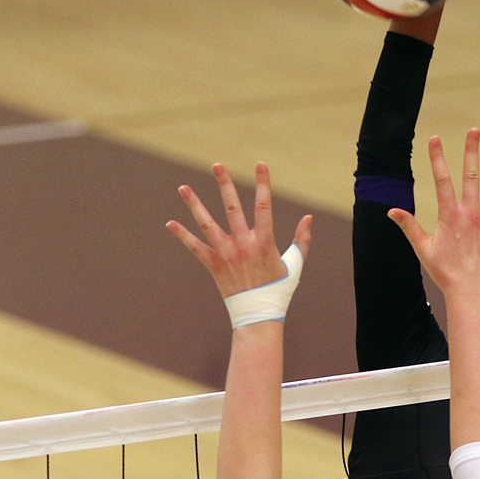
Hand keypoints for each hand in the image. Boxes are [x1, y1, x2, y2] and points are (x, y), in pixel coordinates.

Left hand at [168, 163, 311, 299]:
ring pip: (207, 223)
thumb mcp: (295, 264)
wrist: (258, 314)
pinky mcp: (212, 264)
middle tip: (217, 165)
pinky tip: (169, 223)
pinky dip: (182, 235)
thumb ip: (302, 240)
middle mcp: (242, 244)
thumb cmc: (279, 289)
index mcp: (264, 241)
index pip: (264, 205)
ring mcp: (225, 254)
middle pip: (232, 207)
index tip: (261, 164)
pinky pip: (194, 247)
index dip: (263, 183)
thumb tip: (309, 218)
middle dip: (224, 184)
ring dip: (194, 204)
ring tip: (183, 187)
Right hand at [388, 129, 479, 298]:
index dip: (437, 158)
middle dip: (472, 151)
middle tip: (474, 130)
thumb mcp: (423, 248)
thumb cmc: (444, 272)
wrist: (469, 291)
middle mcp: (471, 214)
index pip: (442, 180)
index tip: (435, 138)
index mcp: (449, 216)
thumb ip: (409, 227)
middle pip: (471, 175)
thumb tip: (391, 211)